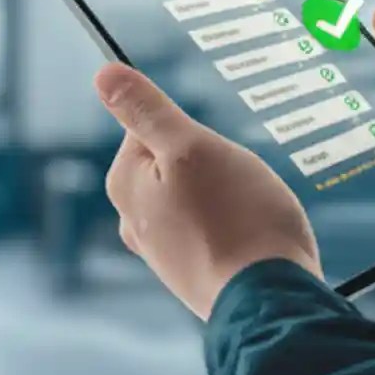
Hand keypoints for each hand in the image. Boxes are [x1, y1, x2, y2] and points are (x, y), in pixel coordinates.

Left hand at [95, 63, 322, 319]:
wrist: (272, 299)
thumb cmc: (237, 218)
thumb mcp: (192, 148)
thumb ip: (148, 111)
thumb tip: (102, 74)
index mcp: (126, 184)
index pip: (150, 125)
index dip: (191, 130)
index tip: (214, 151)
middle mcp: (134, 220)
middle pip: (175, 161)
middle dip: (211, 162)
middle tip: (237, 180)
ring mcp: (164, 252)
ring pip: (197, 196)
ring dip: (226, 194)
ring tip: (248, 210)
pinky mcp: (195, 272)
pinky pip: (212, 229)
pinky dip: (233, 224)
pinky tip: (252, 235)